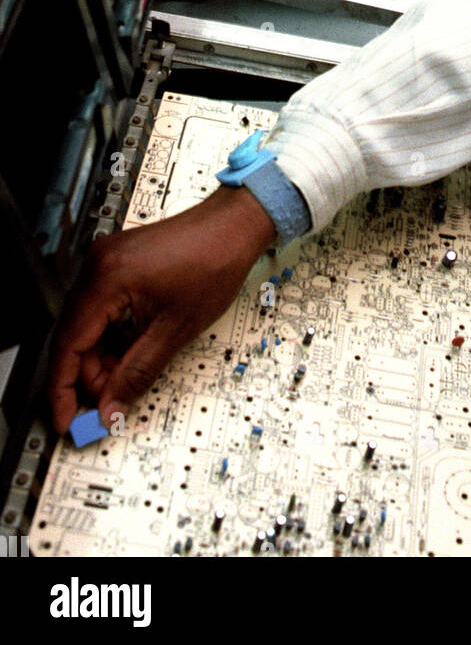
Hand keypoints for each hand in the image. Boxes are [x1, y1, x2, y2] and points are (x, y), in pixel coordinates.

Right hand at [48, 186, 275, 431]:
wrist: (233, 226)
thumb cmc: (214, 261)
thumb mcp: (176, 330)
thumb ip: (138, 373)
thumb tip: (112, 405)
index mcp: (107, 278)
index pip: (68, 345)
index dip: (62, 389)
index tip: (66, 419)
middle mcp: (98, 265)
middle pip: (73, 335)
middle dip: (87, 374)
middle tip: (107, 402)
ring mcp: (105, 261)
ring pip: (86, 323)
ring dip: (100, 356)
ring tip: (123, 378)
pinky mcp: (115, 262)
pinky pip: (99, 307)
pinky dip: (110, 334)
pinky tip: (127, 351)